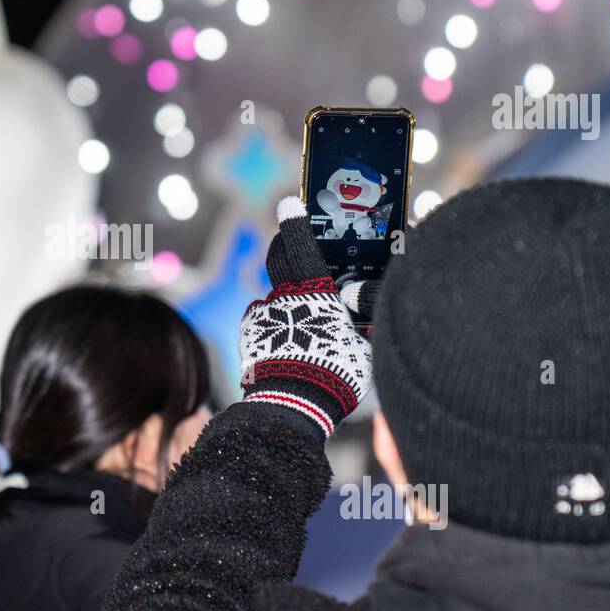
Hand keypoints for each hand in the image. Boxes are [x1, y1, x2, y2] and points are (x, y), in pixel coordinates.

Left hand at [239, 196, 373, 436]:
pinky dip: (273, 327)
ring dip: (285, 304)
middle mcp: (282, 298)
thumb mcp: (362, 345)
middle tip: (289, 242)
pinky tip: (286, 346)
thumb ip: (358, 320)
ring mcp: (261, 316)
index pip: (302, 248)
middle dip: (283, 246)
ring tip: (302, 329)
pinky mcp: (247, 335)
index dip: (296, 224)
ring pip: (273, 298)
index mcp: (314, 294)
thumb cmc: (336, 374)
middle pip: (278, 260)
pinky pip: (262, 321)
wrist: (292, 406)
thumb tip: (357, 304)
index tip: (289, 204)